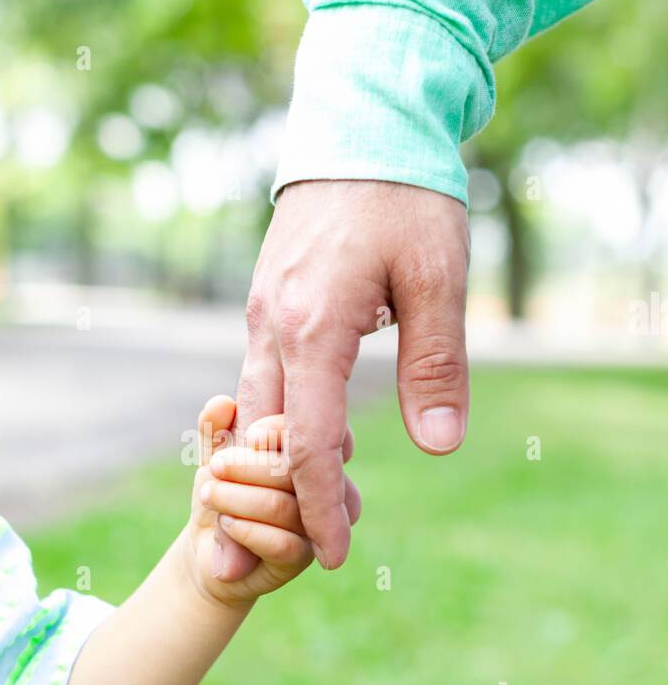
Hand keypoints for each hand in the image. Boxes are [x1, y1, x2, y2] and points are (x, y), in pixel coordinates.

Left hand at [186, 395, 312, 608]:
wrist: (207, 549)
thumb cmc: (219, 493)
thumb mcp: (212, 455)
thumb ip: (215, 430)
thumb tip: (221, 403)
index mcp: (308, 452)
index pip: (311, 431)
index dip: (279, 431)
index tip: (247, 437)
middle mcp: (324, 486)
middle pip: (299, 470)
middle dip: (249, 466)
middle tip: (214, 468)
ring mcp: (318, 523)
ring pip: (286, 506)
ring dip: (239, 499)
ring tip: (209, 494)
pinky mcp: (302, 556)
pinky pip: (284, 544)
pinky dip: (248, 531)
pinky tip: (226, 523)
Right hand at [215, 179, 469, 578]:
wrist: (359, 123)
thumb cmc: (405, 198)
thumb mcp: (437, 280)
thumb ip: (435, 364)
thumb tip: (437, 445)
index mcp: (313, 330)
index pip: (309, 445)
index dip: (320, 507)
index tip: (333, 556)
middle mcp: (271, 328)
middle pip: (261, 442)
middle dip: (272, 506)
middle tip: (280, 562)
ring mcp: (259, 316)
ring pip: (248, 413)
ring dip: (264, 470)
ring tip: (283, 516)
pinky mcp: (264, 305)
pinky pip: (254, 382)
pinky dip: (266, 427)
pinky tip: (290, 448)